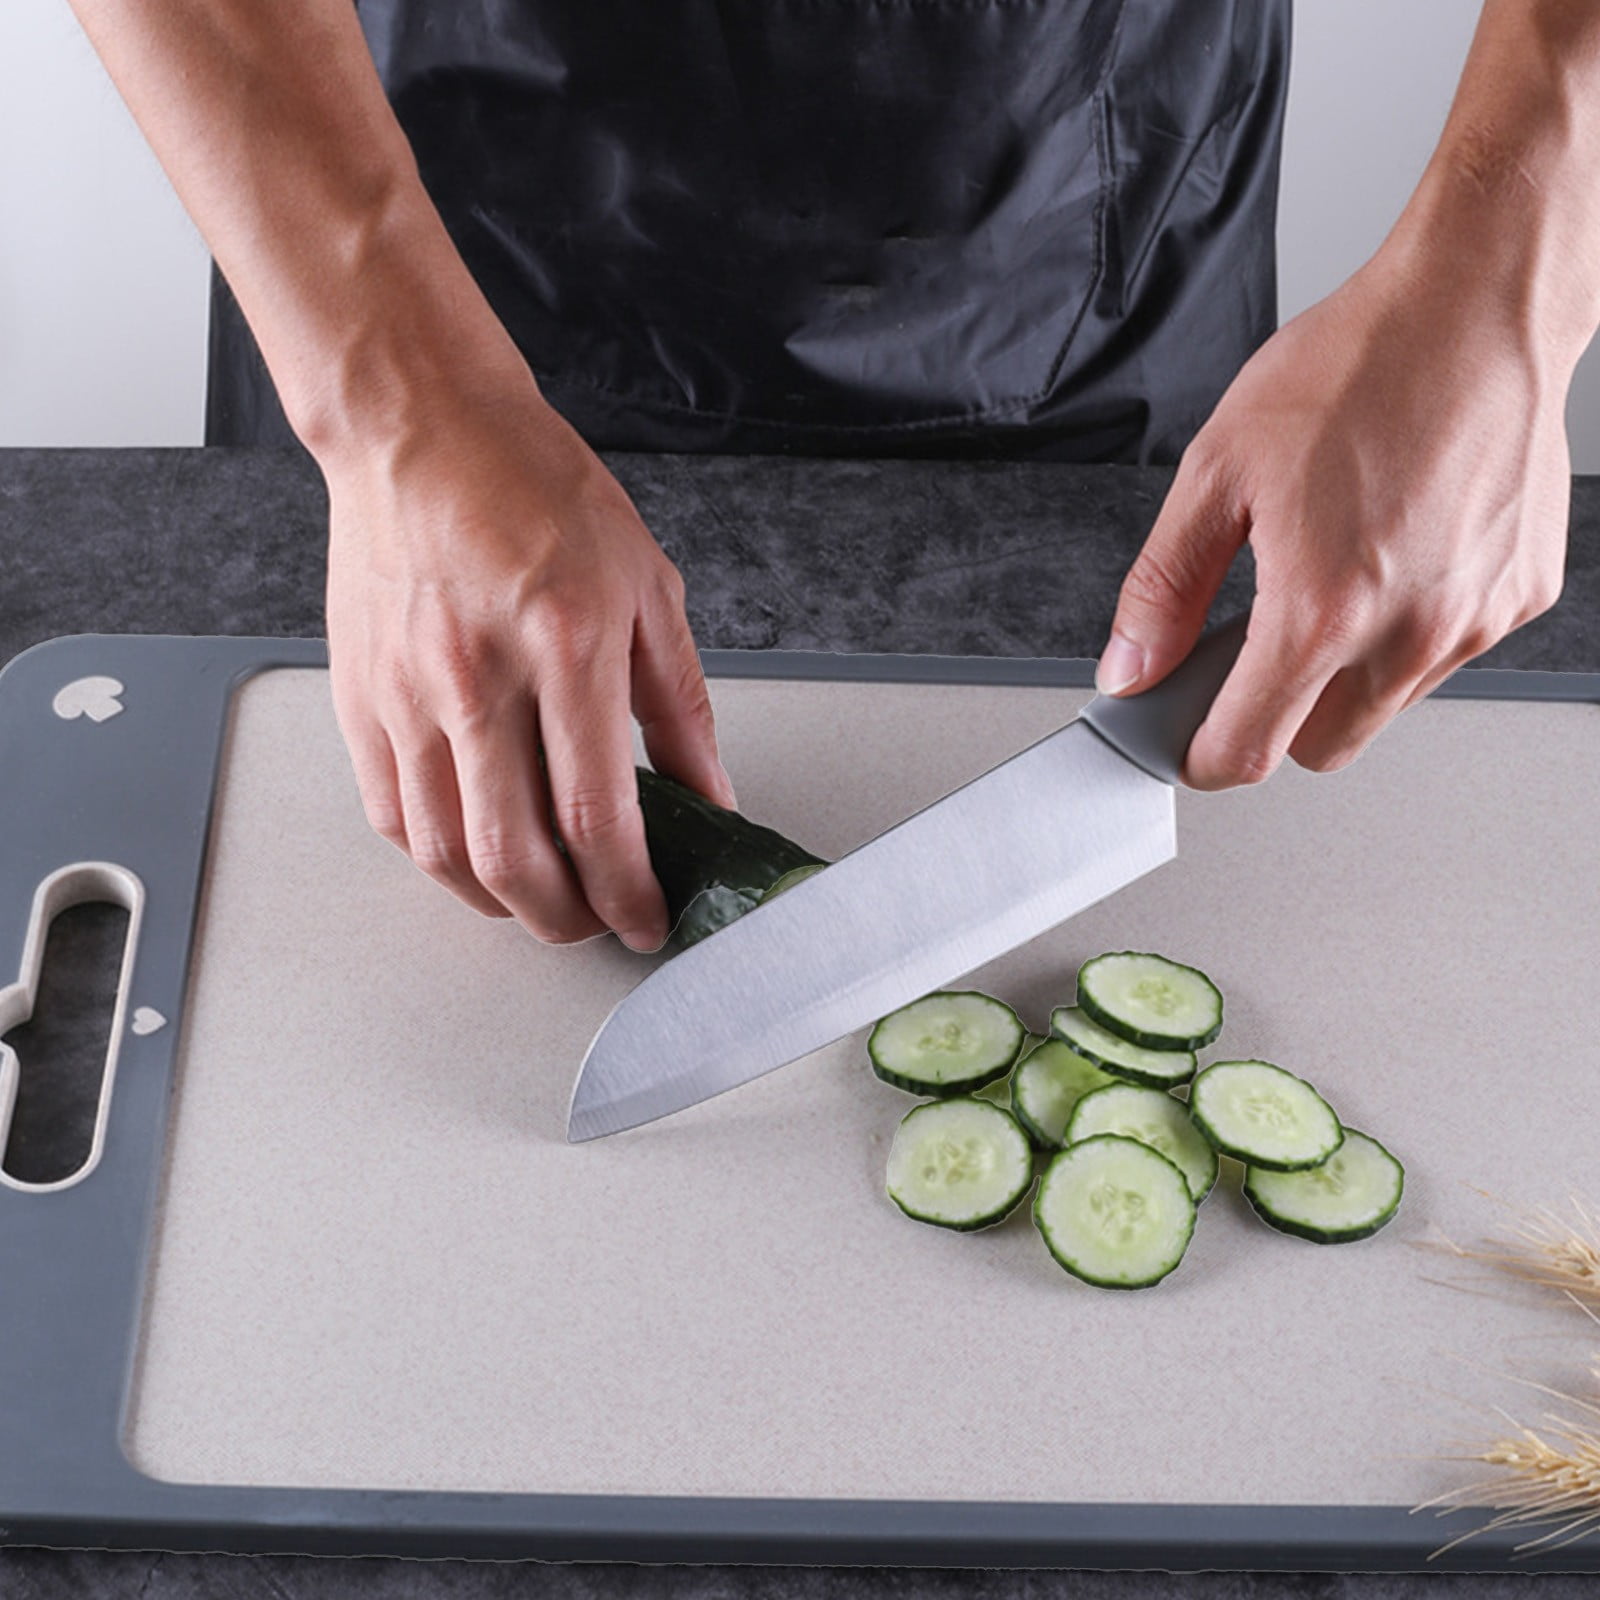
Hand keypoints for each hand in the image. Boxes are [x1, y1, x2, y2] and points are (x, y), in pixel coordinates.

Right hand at [322, 373, 736, 949]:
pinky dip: (438, 859)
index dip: (627, 891)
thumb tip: (709, 796)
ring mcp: (406, 693)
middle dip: (567, 919)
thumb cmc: (535, 489)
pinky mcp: (358, 698)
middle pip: (513, 856)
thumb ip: (681, 707)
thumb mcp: (647, 586)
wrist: (419, 428)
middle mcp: (478, 678)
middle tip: (599, 921)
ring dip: (502, 903)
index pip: (594, 815)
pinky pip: (391, 815)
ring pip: (443, 853)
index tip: (647, 917)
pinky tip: (477, 854)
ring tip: (544, 899)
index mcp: (566, 645)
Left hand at [1094, 242, 1572, 788]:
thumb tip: (1131, 667)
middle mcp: (1411, 629)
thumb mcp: (1217, 472)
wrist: (1476, 303)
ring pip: (1384, 707)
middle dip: (1276, 716)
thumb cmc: (1357, 368)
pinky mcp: (1521, 597)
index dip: (1204, 755)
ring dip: (1345, 674)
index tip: (1189, 737)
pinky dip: (1408, 629)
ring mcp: (1475, 619)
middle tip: (1255, 641)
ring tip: (1333, 571)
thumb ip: (1165, 588)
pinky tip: (1394, 552)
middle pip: (1320, 749)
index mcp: (1324, 607)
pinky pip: (1444, 655)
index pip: (1249, 750)